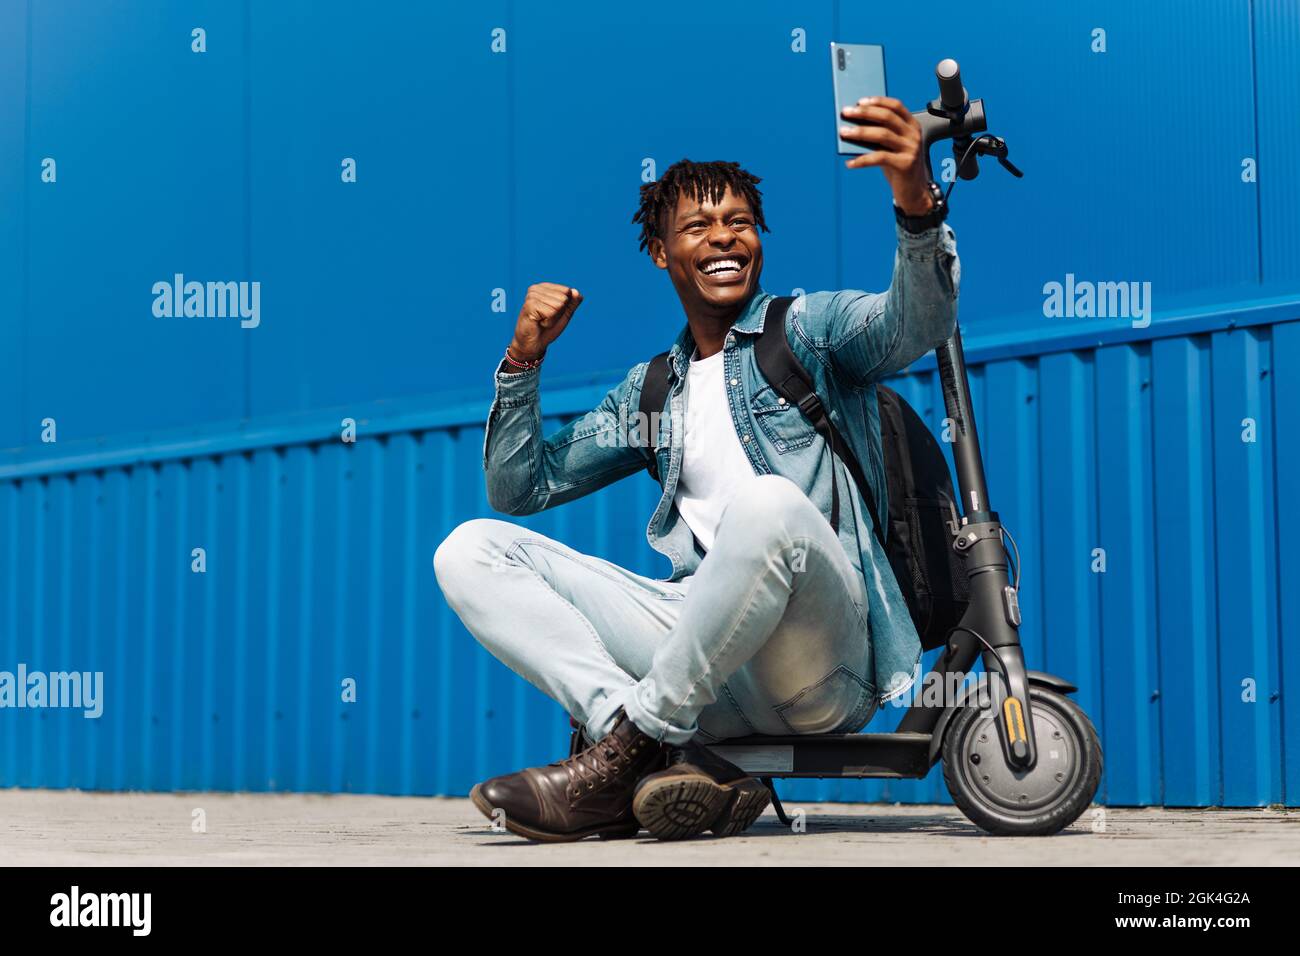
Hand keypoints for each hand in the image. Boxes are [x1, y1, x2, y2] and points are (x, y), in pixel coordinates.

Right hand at [509, 282, 582, 361]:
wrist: (534, 344)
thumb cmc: (547, 328)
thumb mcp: (564, 314)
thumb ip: (572, 303)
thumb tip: (576, 292)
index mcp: (544, 287)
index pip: (567, 291)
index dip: (564, 307)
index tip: (552, 313)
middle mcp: (536, 288)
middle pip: (564, 298)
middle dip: (559, 313)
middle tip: (546, 319)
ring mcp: (532, 296)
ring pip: (559, 305)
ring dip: (553, 318)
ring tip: (542, 321)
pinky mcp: (530, 305)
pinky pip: (552, 312)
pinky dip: (549, 322)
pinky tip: (539, 323)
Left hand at [839, 96, 932, 214]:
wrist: (914, 192)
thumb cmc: (898, 166)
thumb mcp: (891, 147)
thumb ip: (879, 135)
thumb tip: (853, 125)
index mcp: (912, 126)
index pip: (896, 106)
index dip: (878, 101)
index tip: (860, 101)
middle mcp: (913, 135)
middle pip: (887, 117)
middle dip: (864, 113)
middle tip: (846, 112)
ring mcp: (911, 149)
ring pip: (882, 135)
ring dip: (860, 132)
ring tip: (843, 133)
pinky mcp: (905, 165)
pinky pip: (879, 158)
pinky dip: (862, 159)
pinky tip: (850, 162)